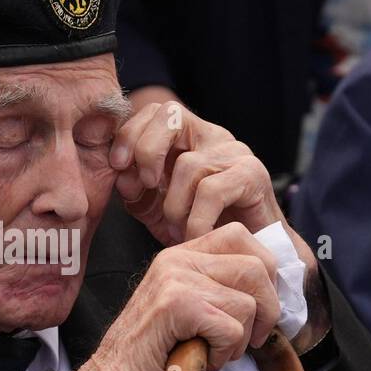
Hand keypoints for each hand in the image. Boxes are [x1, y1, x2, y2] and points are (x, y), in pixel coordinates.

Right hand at [66, 223, 280, 370]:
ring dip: (239, 340)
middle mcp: (178, 259)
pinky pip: (232, 328)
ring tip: (211, 351)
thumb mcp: (189, 308)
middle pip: (256, 266)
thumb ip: (220, 288)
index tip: (259, 308)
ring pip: (247, 303)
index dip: (265, 273)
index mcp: (181, 255)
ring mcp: (176, 279)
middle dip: (266, 309)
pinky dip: (223, 354)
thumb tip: (275, 287)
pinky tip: (199, 359)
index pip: (242, 237)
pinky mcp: (177, 306)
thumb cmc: (153, 355)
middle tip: (250, 338)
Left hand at [109, 99, 328, 349]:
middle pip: (170, 115)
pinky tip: (194, 235)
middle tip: (144, 188)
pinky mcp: (253, 175)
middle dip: (146, 150)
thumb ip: (136, 189)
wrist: (250, 258)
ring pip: (188, 165)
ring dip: (173, 206)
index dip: (130, 132)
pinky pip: (211, 190)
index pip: (155, 111)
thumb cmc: (204, 231)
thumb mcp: (158, 207)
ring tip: (176, 231)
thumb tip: (123, 177)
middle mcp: (213, 137)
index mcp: (189, 138)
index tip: (117, 165)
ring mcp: (235, 153)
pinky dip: (195, 219)